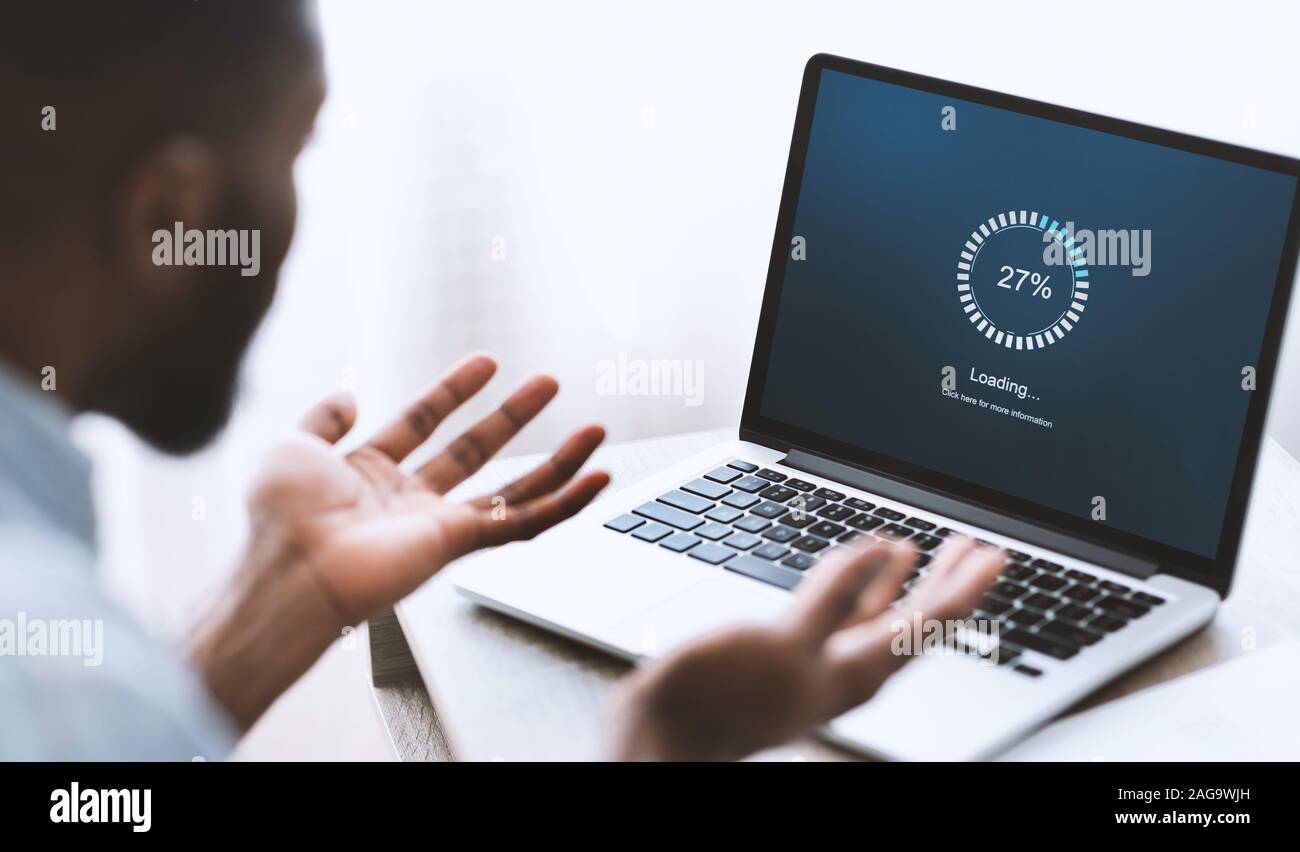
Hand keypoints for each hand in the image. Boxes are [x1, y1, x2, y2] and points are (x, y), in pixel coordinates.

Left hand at [191, 353, 608, 727]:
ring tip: (594, 430)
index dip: (454, 390)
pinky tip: (595, 479)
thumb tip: (351, 394)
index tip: (487, 362)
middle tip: (548, 384)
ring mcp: (437, 523)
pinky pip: (524, 523)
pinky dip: (565, 503)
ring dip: (557, 461)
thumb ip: (322, 417)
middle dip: (514, 416)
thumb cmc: (281, 515)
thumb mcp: (290, 443)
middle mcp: (408, 499)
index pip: (423, 421)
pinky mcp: (459, 544)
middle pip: (475, 450)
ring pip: (513, 490)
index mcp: (369, 473)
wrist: (293, 566)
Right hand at [604, 537, 1002, 760]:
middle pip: (913, 618)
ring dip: (900, 580)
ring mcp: (819, 663)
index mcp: (859, 669)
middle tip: (973, 546)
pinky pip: (837, 614)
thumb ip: (834, 597)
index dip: (965, 584)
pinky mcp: (788, 655)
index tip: (995, 554)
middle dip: (944, 579)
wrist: (665, 732)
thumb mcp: (786, 642)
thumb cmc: (722, 701)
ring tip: (916, 548)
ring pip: (876, 615)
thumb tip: (878, 552)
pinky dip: (852, 586)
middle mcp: (848, 668)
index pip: (931, 621)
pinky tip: (847, 570)